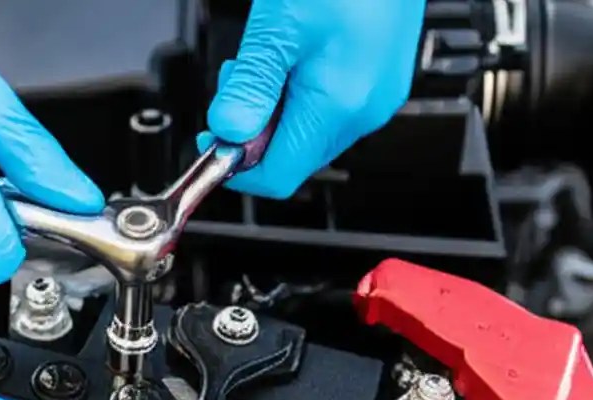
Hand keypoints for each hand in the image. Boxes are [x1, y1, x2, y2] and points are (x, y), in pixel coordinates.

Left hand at [202, 0, 425, 198]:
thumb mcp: (276, 29)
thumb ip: (250, 88)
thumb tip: (227, 133)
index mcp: (339, 107)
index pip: (278, 176)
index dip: (237, 166)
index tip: (213, 139)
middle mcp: (365, 111)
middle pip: (293, 154)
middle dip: (254, 129)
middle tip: (237, 82)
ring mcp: (377, 96)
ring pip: (309, 130)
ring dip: (275, 108)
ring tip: (267, 58)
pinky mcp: (379, 79)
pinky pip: (330, 106)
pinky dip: (300, 92)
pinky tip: (292, 55)